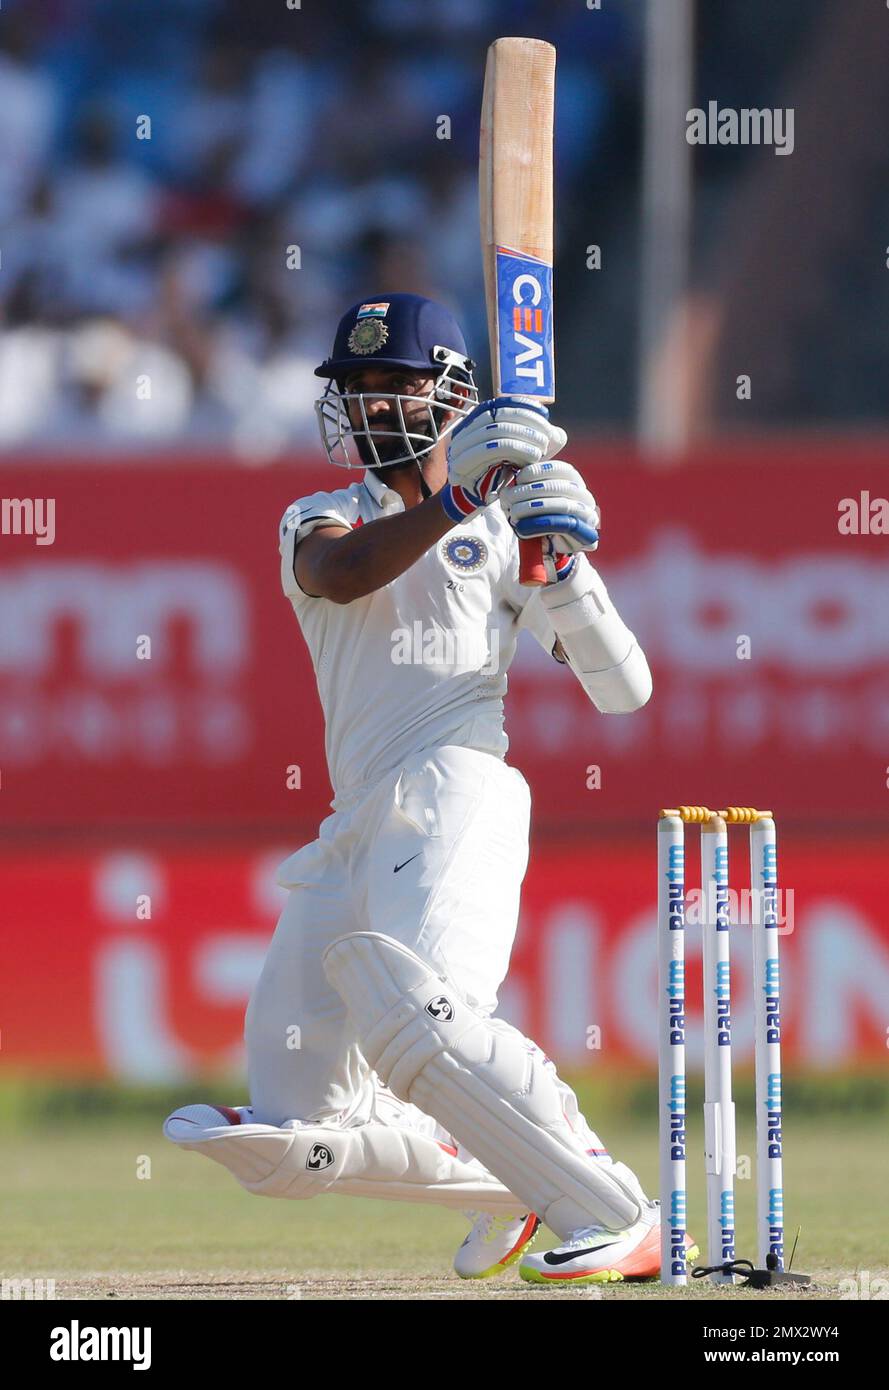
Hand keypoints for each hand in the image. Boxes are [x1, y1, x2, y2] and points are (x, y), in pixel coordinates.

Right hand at [441, 397, 566, 521]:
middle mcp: (465, 429)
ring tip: (542, 448)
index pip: (500, 404)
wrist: (483, 497)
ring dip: (524, 437)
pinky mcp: (462, 463)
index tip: (544, 415)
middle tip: (547, 436)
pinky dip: (516, 449)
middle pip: (498, 415)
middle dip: (527, 424)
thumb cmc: (506, 471)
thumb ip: (539, 440)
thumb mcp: (524, 451)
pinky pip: (491, 448)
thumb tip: (558, 434)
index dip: (523, 406)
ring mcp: (460, 446)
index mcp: (476, 420)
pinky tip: (533, 457)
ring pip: (496, 431)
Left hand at [500, 459, 599, 581]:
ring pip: (563, 505)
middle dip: (530, 490)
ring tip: (514, 513)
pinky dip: (540, 525)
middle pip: (560, 486)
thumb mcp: (530, 500)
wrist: (553, 549)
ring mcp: (588, 515)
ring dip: (533, 507)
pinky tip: (523, 528)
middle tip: (509, 498)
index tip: (519, 478)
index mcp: (574, 482)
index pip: (561, 468)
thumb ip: (522, 490)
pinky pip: (564, 525)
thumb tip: (506, 491)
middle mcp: (584, 496)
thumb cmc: (539, 519)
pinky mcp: (586, 534)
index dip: (539, 471)